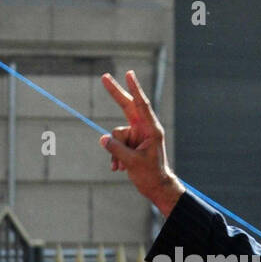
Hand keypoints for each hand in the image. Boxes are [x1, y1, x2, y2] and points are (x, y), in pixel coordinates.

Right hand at [99, 71, 183, 214]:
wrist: (156, 187)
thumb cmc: (150, 175)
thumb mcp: (133, 162)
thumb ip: (117, 149)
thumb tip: (103, 139)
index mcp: (152, 131)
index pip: (142, 106)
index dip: (135, 89)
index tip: (129, 74)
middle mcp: (145, 130)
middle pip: (127, 107)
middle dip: (115, 93)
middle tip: (104, 76)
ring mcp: (136, 135)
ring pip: (116, 133)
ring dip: (115, 150)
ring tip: (122, 165)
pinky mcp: (130, 142)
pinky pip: (114, 143)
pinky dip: (114, 155)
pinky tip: (119, 168)